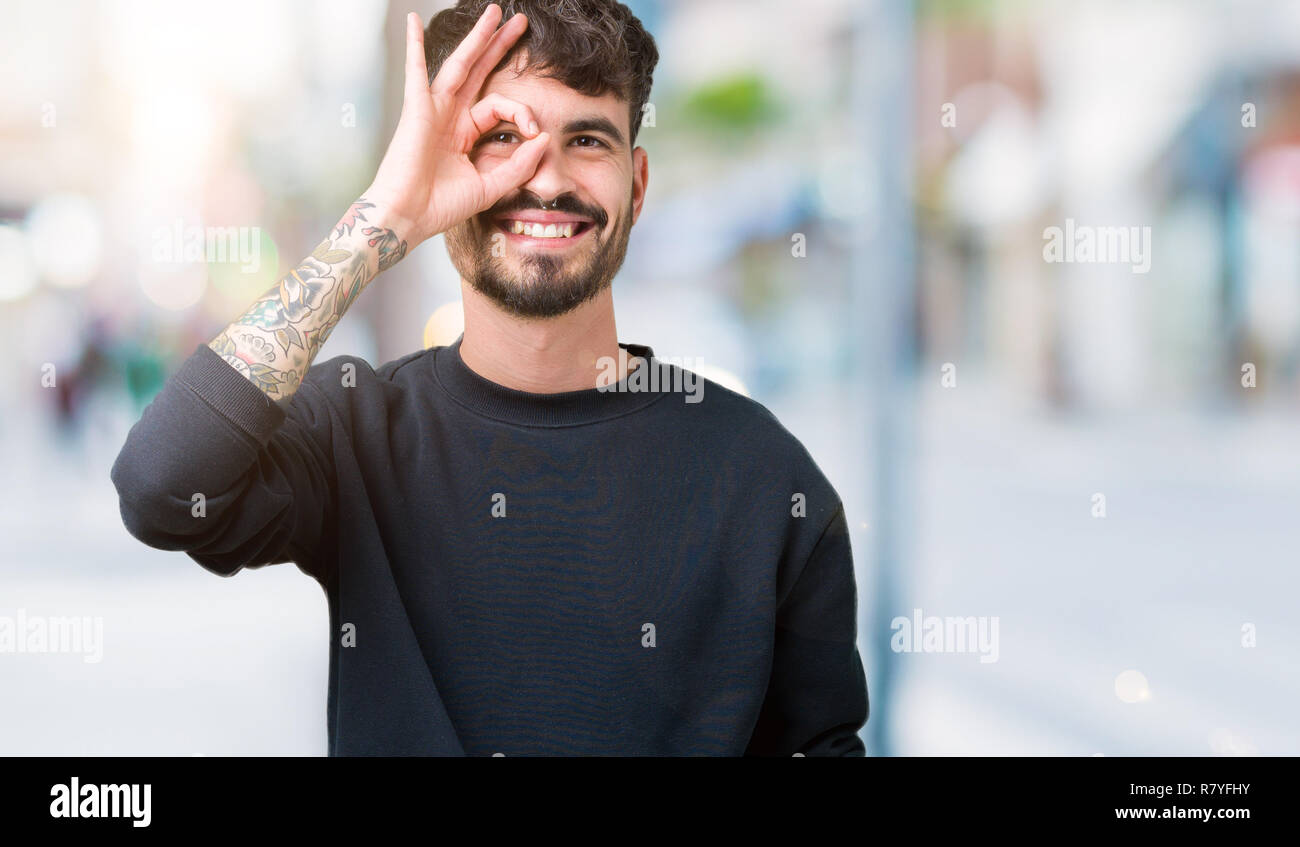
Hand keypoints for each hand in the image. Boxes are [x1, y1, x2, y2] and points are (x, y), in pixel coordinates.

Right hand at [364, 4, 548, 247]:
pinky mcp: (417, 110)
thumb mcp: (490, 187)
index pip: (500, 106)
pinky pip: (416, 71)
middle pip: (480, 72)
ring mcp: (432, 111)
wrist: (408, 217)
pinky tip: (413, 21)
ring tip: (495, 13)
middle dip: (499, 46)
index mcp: (464, 134)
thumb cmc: (440, 207)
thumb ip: (519, 166)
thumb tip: (544, 140)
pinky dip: (414, 46)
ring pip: (459, 66)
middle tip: (520, 23)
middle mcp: (449, 117)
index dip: (522, 112)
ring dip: (476, 38)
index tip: (535, 132)